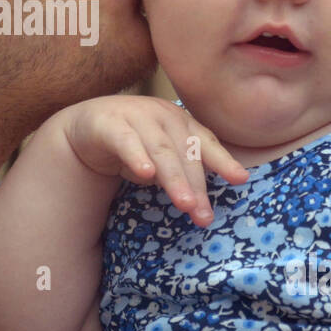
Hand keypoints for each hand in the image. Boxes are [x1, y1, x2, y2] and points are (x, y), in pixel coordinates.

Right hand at [61, 96, 249, 226]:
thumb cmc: (136, 143)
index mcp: (182, 123)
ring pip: (160, 150)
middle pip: (184, 154)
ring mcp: (137, 116)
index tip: (240, 180)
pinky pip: (126, 141)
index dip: (224, 161)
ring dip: (174, 178)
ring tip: (185, 204)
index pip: (206, 144)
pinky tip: (146, 173)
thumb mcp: (164, 158)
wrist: (90, 126)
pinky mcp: (110, 124)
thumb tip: (202, 204)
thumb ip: (183, 173)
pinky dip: (137, 157)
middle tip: (202, 214)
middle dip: (196, 185)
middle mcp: (164, 116)